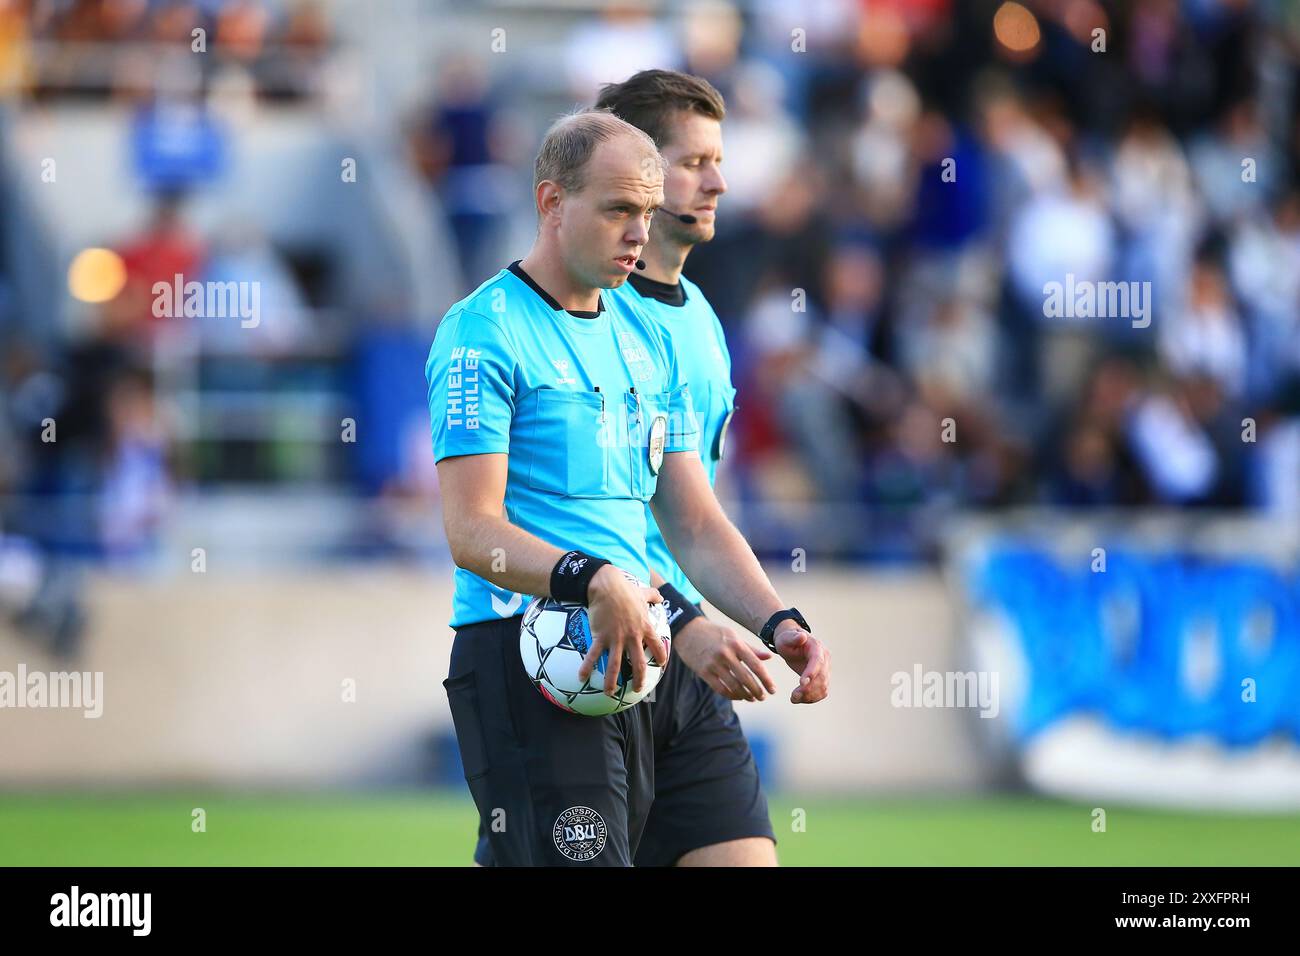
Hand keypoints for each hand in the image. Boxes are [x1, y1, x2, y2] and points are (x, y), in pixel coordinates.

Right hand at [581, 566, 668, 695]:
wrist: (607, 586)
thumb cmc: (625, 589)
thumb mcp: (642, 592)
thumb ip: (652, 595)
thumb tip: (659, 596)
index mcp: (644, 627)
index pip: (657, 646)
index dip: (661, 656)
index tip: (661, 664)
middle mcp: (632, 637)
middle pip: (638, 664)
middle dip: (638, 679)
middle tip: (636, 689)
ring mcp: (617, 639)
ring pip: (616, 666)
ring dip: (612, 682)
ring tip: (609, 693)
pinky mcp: (601, 637)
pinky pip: (594, 656)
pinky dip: (587, 667)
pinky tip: (581, 677)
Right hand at [674, 617, 776, 701]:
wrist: (688, 630)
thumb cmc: (715, 633)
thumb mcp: (733, 636)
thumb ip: (751, 648)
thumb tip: (769, 657)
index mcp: (736, 644)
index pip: (756, 665)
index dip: (766, 680)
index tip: (773, 689)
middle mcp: (725, 654)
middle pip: (746, 678)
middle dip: (757, 691)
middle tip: (763, 697)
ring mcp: (713, 664)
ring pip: (734, 686)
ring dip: (745, 695)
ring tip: (752, 698)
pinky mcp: (703, 672)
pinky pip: (720, 689)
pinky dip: (731, 695)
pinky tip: (738, 696)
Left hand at [772, 620, 829, 703]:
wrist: (792, 645)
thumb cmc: (788, 640)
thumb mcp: (786, 638)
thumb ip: (794, 638)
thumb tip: (802, 636)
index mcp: (817, 648)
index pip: (818, 661)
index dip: (811, 672)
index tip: (801, 683)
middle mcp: (825, 659)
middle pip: (822, 677)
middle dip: (808, 688)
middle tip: (793, 696)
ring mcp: (825, 669)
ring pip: (823, 686)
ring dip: (810, 695)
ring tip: (794, 699)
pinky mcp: (822, 678)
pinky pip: (822, 691)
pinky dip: (812, 698)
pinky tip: (800, 699)